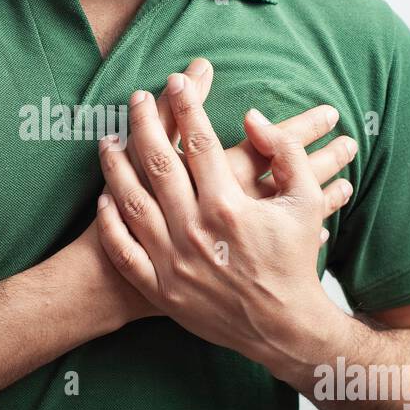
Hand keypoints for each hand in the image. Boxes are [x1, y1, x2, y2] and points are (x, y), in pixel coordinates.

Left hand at [95, 71, 345, 369]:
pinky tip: (104, 197)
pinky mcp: (161, 289)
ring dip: (115, 166)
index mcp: (229, 206)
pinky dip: (110, 222)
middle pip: (158, 164)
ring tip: (108, 138)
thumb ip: (285, 153)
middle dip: (144, 124)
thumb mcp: (305, 201)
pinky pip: (124, 250)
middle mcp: (195, 231)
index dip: (187, 107)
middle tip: (137, 98)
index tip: (178, 81)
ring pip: (132, 202)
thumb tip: (253, 117)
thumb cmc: (296, 260)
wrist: (283, 329)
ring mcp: (173, 262)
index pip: (199, 143)